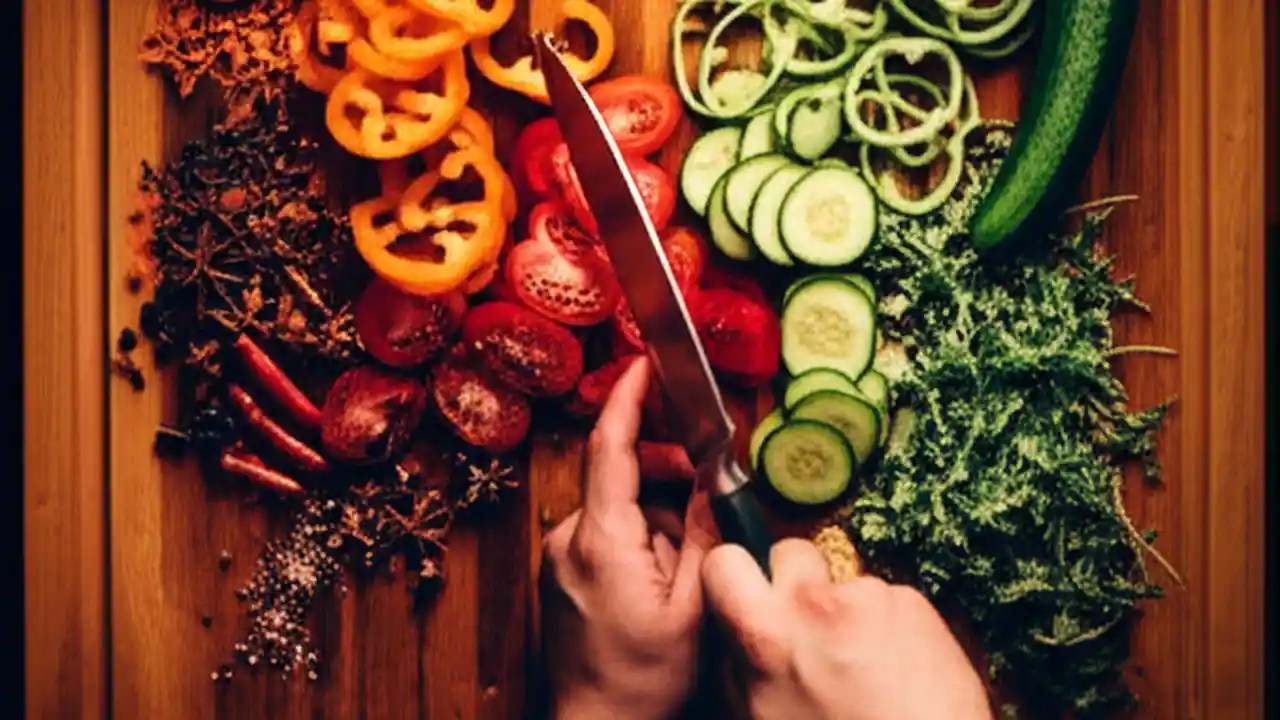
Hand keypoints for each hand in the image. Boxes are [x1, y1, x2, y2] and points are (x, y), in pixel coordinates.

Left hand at [541, 357, 716, 719]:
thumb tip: (710, 482)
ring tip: (679, 573)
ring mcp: (559, 556)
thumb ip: (700, 534)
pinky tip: (657, 583)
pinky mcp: (559, 572)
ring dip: (655, 522)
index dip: (627, 400)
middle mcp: (569, 539)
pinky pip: (603, 534)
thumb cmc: (643, 681)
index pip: (609, 449)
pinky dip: (635, 541)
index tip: (643, 363)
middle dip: (667, 480)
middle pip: (622, 477)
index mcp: (602, 540)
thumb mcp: (693, 606)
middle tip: (705, 503)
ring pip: (618, 509)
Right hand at [703, 539, 991, 719]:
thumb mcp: (761, 714)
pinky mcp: (914, 603)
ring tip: (866, 669)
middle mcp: (816, 603)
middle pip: (791, 551)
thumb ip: (740, 662)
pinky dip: (889, 626)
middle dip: (796, 578)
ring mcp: (870, 597)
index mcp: (767, 635)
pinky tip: (898, 670)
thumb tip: (733, 629)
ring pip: (844, 583)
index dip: (733, 572)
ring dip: (849, 613)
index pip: (725, 562)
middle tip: (808, 625)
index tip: (744, 590)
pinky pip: (887, 600)